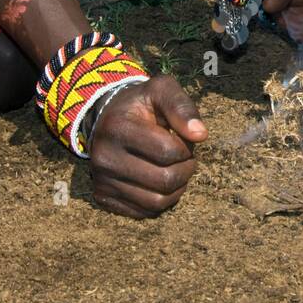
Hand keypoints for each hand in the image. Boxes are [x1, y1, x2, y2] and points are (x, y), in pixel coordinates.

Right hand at [88, 75, 207, 217]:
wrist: (106, 117)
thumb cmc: (140, 104)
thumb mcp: (162, 90)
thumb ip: (183, 107)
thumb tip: (200, 135)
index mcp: (118, 127)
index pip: (169, 151)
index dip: (185, 148)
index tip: (182, 140)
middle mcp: (104, 157)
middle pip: (165, 180)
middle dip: (185, 170)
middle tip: (185, 158)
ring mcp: (102, 180)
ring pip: (156, 202)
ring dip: (176, 189)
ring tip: (176, 170)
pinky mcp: (103, 197)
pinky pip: (144, 212)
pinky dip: (160, 201)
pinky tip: (159, 183)